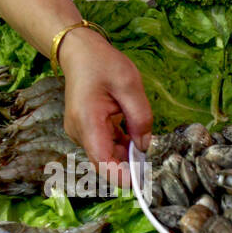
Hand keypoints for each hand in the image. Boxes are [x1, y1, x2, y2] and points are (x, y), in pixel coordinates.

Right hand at [58, 28, 151, 175]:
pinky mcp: (84, 131)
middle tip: (153, 160)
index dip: (121, 176)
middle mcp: (79, 132)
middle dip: (128, 165)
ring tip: (143, 138)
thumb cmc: (102, 64)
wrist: (78, 53)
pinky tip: (132, 134)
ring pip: (105, 155)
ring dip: (125, 154)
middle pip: (104, 162)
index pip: (102, 161)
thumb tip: (145, 146)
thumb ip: (140, 117)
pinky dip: (119, 145)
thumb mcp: (130, 84)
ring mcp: (79, 133)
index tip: (143, 180)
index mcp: (88, 121)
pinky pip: (103, 146)